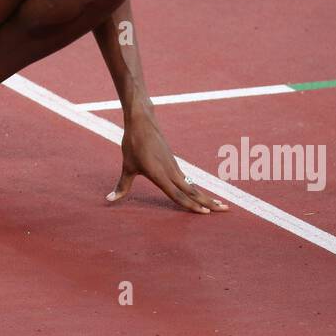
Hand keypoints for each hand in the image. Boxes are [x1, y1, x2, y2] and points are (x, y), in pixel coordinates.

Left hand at [107, 106, 228, 213]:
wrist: (142, 121)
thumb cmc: (133, 144)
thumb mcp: (127, 167)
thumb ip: (122, 186)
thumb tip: (109, 200)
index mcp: (160, 175)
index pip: (178, 195)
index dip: (191, 205)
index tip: (206, 214)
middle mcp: (171, 172)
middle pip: (193, 191)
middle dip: (209, 202)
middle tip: (226, 210)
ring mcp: (174, 166)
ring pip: (193, 185)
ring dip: (206, 196)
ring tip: (220, 204)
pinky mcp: (174, 162)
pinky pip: (187, 179)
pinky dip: (196, 188)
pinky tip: (201, 194)